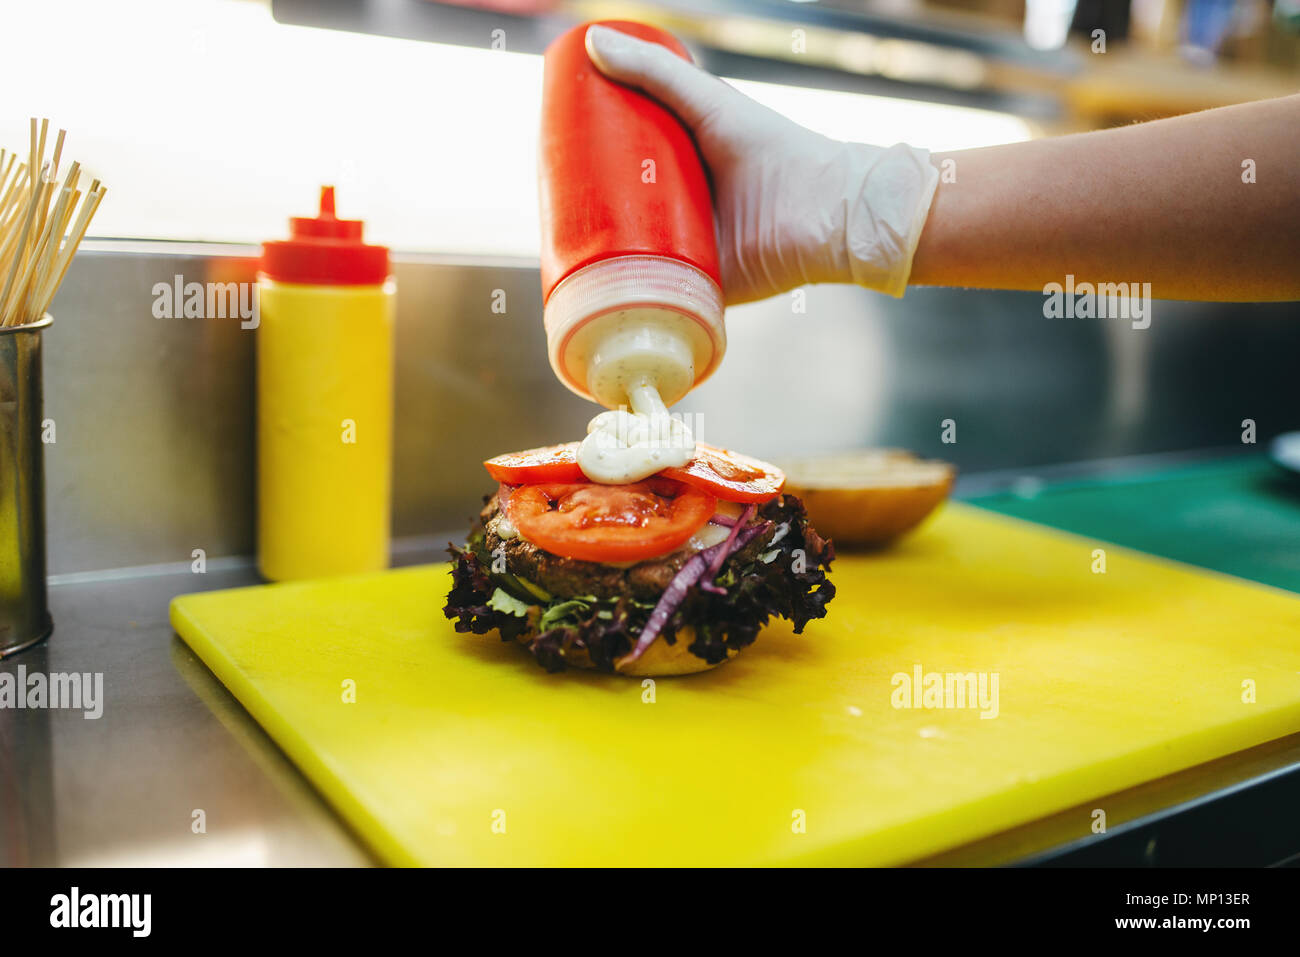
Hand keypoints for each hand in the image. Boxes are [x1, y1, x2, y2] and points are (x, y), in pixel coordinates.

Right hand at [585, 24, 939, 302]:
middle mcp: (683, 215)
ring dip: (598, 259)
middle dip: (585, 214)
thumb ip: (657, 74)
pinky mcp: (698, 291)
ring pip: (633, 258)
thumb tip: (592, 42)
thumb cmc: (776, 153)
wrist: (826, 214)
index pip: (623, 170)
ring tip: (554, 249)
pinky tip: (586, 296)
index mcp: (683, 172)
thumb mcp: (710, 105)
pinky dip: (625, 299)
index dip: (589, 166)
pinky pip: (656, 298)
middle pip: (622, 215)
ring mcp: (689, 255)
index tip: (550, 159)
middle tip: (544, 204)